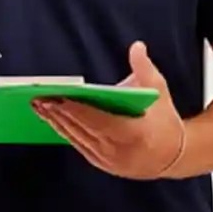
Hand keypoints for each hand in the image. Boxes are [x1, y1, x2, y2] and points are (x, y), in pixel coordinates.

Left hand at [32, 41, 185, 179]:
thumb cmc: (164, 119)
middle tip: (37, 98)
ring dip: (56, 122)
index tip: (55, 98)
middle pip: (81, 130)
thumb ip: (144, 68)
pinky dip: (64, 131)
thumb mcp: (159, 90)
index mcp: (134, 133)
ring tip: (38, 106)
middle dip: (57, 113)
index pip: (97, 120)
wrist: (175, 155)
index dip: (74, 109)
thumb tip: (137, 46)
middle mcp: (119, 152)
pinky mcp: (103, 165)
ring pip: (76, 139)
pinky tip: (51, 118)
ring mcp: (110, 161)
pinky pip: (79, 145)